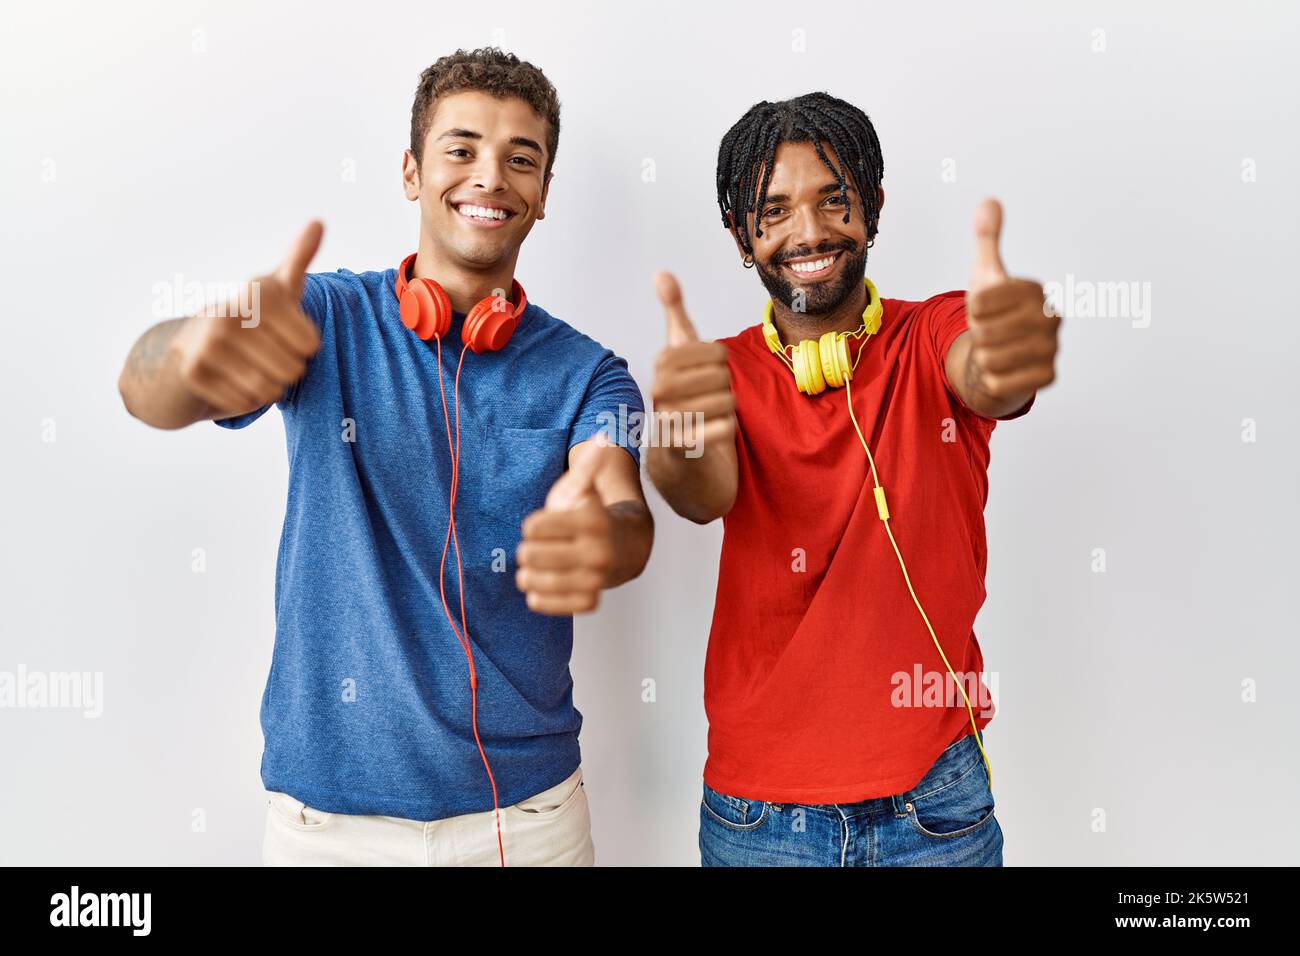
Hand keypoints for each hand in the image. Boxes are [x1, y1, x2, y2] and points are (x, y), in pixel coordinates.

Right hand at [170, 220, 324, 416]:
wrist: (190, 345)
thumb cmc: (249, 318)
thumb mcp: (277, 288)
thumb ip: (298, 258)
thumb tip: (318, 221)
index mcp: (255, 295)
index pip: (311, 345)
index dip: (305, 346)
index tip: (282, 332)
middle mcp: (228, 314)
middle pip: (294, 369)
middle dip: (287, 368)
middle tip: (263, 353)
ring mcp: (207, 344)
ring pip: (272, 388)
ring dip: (269, 386)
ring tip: (249, 366)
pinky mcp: (194, 373)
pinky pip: (247, 402)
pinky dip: (246, 399)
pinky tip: (231, 380)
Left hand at [516, 437, 613, 615]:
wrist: (626, 550)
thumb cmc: (593, 516)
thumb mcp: (586, 489)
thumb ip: (588, 466)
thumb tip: (602, 437)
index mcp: (592, 521)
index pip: (532, 527)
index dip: (532, 526)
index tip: (541, 527)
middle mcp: (597, 552)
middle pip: (529, 555)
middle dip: (526, 551)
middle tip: (533, 550)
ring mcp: (595, 580)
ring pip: (536, 582)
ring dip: (528, 576)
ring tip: (532, 569)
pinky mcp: (589, 602)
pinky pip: (549, 605)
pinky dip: (538, 598)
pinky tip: (539, 587)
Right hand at [650, 271, 735, 452]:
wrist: (680, 462)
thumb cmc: (683, 398)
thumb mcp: (679, 352)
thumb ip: (673, 312)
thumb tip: (661, 272)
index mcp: (662, 366)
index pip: (706, 351)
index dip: (718, 358)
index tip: (716, 367)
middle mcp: (659, 394)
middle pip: (713, 377)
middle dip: (722, 383)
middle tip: (719, 391)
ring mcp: (667, 424)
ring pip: (717, 403)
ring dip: (726, 406)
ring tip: (721, 410)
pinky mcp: (680, 452)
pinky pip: (715, 432)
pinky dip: (724, 429)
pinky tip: (721, 429)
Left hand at [964, 199, 1059, 401]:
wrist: (1002, 354)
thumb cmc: (993, 312)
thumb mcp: (986, 274)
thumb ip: (987, 239)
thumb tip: (989, 201)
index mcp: (1034, 290)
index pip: (980, 302)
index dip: (972, 309)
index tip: (984, 309)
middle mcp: (1051, 317)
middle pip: (984, 332)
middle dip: (977, 335)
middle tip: (989, 332)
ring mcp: (1053, 348)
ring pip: (990, 358)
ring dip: (983, 357)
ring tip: (995, 349)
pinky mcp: (1048, 376)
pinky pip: (999, 381)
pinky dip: (991, 378)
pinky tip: (1003, 369)